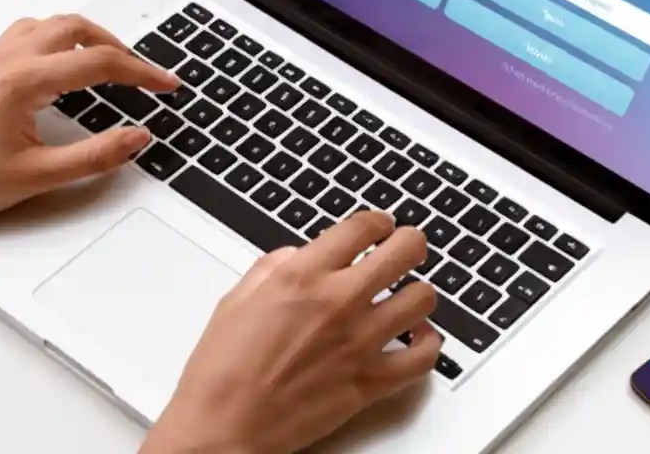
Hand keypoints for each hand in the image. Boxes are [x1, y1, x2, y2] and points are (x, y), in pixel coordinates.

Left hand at [0, 14, 177, 224]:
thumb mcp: (35, 176)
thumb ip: (94, 156)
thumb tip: (135, 138)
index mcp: (24, 82)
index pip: (99, 63)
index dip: (142, 72)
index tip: (166, 84)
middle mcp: (9, 62)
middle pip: (77, 28)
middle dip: (119, 46)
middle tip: (143, 72)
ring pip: (51, 24)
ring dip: (87, 36)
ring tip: (111, 62)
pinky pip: (29, 35)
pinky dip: (59, 40)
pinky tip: (65, 66)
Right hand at [142, 210, 442, 453]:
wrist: (224, 428)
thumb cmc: (221, 373)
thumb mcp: (236, 302)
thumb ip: (271, 269)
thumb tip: (294, 256)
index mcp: (303, 276)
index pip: (363, 226)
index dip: (378, 222)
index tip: (381, 227)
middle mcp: (338, 301)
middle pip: (405, 250)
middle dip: (410, 243)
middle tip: (406, 249)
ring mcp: (360, 341)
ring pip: (422, 298)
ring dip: (418, 292)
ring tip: (408, 296)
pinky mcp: (371, 381)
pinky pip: (423, 357)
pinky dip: (428, 344)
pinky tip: (418, 338)